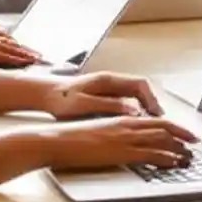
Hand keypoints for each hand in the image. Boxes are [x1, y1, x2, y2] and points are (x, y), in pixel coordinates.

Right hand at [0, 25, 40, 65]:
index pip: (2, 39)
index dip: (18, 47)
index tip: (31, 53)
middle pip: (7, 41)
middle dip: (24, 50)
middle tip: (40, 56)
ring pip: (3, 46)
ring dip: (21, 53)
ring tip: (34, 60)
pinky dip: (8, 57)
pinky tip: (18, 61)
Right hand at [31, 115, 198, 169]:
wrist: (60, 140)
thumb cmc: (75, 137)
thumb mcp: (101, 130)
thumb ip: (117, 133)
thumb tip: (128, 140)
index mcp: (124, 119)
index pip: (157, 120)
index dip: (175, 126)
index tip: (186, 132)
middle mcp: (129, 125)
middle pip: (164, 127)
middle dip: (183, 135)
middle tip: (196, 142)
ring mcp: (126, 138)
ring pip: (161, 139)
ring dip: (178, 147)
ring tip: (189, 155)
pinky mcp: (122, 152)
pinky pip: (150, 154)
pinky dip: (166, 157)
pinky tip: (174, 162)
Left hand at [43, 72, 164, 119]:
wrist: (42, 94)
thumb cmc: (60, 99)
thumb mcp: (84, 104)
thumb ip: (109, 106)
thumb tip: (132, 110)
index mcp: (108, 80)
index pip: (139, 85)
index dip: (151, 99)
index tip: (156, 114)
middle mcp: (110, 81)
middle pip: (140, 88)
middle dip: (152, 103)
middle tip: (159, 119)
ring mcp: (107, 87)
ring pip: (134, 94)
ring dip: (144, 106)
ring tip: (150, 121)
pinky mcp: (102, 94)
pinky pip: (125, 99)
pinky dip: (134, 108)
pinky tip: (133, 120)